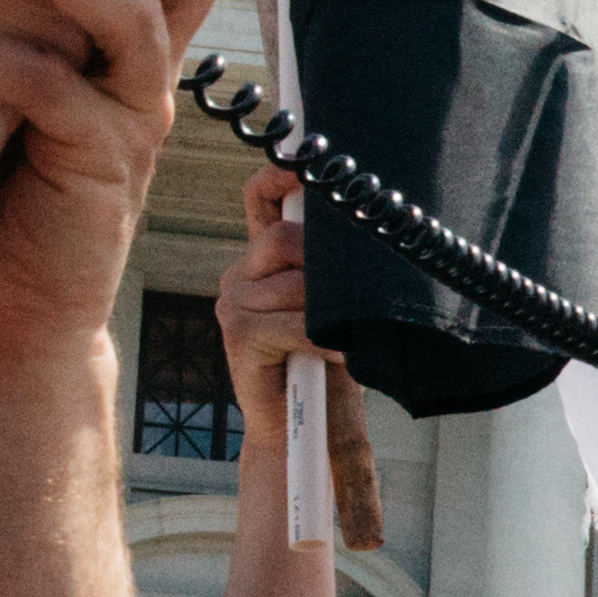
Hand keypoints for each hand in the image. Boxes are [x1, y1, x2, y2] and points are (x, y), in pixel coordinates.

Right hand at [214, 167, 365, 426]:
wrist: (302, 431)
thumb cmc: (326, 366)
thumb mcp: (334, 308)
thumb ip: (334, 270)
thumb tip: (364, 228)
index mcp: (262, 262)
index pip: (260, 198)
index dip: (280, 174)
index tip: (309, 165)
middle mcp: (240, 275)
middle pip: (285, 237)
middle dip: (327, 264)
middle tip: (351, 297)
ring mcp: (233, 303)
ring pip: (296, 283)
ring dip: (333, 312)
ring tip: (347, 339)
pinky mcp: (238, 335)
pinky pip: (294, 322)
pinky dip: (326, 340)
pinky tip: (339, 355)